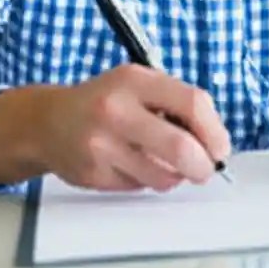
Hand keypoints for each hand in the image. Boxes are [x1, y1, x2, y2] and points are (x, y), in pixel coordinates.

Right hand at [0, 65, 231, 190]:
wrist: (47, 122)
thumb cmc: (104, 103)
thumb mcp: (138, 85)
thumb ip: (176, 104)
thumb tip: (216, 141)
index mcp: (134, 80)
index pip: (193, 103)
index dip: (215, 131)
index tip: (221, 147)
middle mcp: (116, 110)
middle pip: (181, 148)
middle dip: (203, 166)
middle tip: (205, 169)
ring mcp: (102, 144)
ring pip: (163, 175)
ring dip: (173, 175)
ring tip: (160, 161)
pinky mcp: (94, 173)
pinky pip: (139, 187)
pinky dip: (146, 181)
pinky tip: (130, 164)